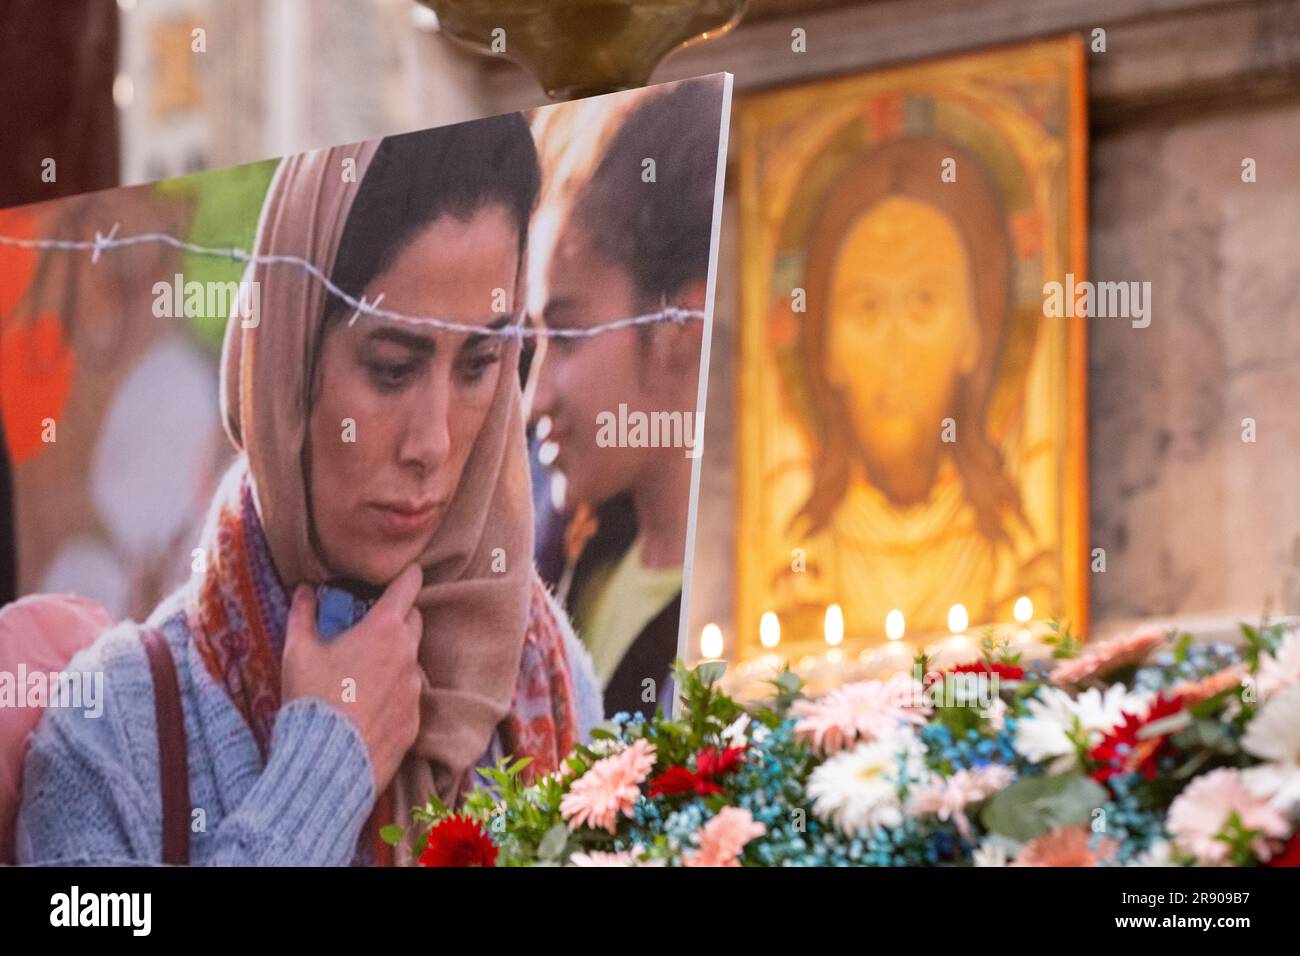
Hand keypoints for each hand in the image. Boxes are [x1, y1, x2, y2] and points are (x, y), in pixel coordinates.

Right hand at [281, 563, 423, 792]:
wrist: (327, 764)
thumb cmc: (311, 701)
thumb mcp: (297, 652)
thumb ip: (302, 615)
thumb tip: (303, 590)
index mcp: (384, 629)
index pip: (409, 587)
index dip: (408, 575)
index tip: (407, 571)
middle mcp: (408, 654)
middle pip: (414, 620)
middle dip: (400, 615)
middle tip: (374, 622)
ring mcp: (415, 689)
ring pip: (412, 660)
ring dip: (395, 658)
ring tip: (364, 672)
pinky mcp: (416, 720)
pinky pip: (410, 697)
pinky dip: (395, 693)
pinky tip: (369, 705)